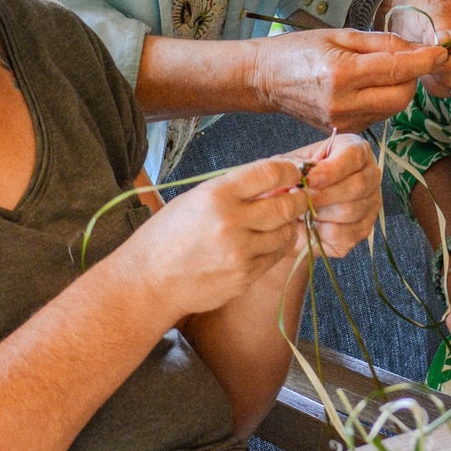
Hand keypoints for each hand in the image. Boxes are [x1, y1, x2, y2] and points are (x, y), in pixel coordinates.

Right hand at [123, 156, 312, 316]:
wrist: (149, 281)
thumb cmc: (168, 236)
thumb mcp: (195, 199)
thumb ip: (234, 190)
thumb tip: (275, 180)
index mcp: (216, 196)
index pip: (269, 173)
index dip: (289, 169)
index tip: (294, 171)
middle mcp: (231, 223)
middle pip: (286, 205)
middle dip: (300, 198)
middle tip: (301, 195)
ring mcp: (240, 253)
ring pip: (286, 233)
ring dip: (290, 224)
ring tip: (282, 219)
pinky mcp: (245, 276)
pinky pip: (275, 256)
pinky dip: (277, 245)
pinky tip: (268, 240)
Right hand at [250, 28, 448, 131]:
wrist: (265, 79)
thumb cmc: (299, 50)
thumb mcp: (340, 35)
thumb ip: (382, 42)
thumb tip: (418, 48)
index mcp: (342, 74)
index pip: (398, 70)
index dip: (425, 60)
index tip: (443, 52)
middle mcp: (344, 103)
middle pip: (402, 96)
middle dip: (413, 77)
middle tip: (407, 58)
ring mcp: (344, 122)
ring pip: (393, 108)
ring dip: (399, 89)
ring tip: (383, 70)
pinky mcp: (345, 131)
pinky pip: (378, 115)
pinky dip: (382, 99)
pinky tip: (368, 86)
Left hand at [286, 133, 381, 258]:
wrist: (297, 205)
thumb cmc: (298, 178)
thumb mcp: (292, 164)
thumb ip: (295, 166)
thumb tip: (297, 175)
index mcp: (356, 150)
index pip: (353, 157)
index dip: (332, 170)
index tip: (308, 180)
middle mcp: (370, 174)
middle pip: (357, 186)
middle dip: (324, 195)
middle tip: (298, 200)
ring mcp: (371, 202)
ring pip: (351, 211)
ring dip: (320, 213)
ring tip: (300, 212)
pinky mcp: (365, 228)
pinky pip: (347, 233)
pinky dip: (324, 231)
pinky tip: (310, 225)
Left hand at [387, 0, 450, 97]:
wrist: (422, 13)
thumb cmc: (427, 4)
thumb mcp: (427, 4)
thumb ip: (437, 20)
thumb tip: (446, 40)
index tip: (434, 59)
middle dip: (449, 66)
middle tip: (425, 60)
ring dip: (447, 74)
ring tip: (429, 61)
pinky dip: (447, 81)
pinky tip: (435, 69)